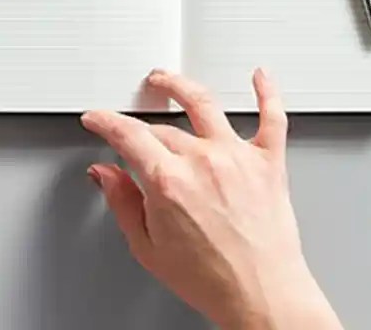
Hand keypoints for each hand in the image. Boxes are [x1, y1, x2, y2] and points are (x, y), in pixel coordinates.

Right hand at [81, 69, 341, 329]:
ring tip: (168, 80)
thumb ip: (123, 203)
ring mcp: (238, 157)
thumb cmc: (211, 279)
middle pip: (164, 127)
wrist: (260, 294)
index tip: (98, 118)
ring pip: (206, 103)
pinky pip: (272, 116)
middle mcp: (203, 161)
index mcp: (168, 181)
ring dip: (181, 85)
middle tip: (133, 129)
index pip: (128, 135)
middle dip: (143, 127)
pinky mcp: (269, 161)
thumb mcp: (148, 247)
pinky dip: (267, 92)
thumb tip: (105, 175)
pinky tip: (259, 76)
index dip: (106, 122)